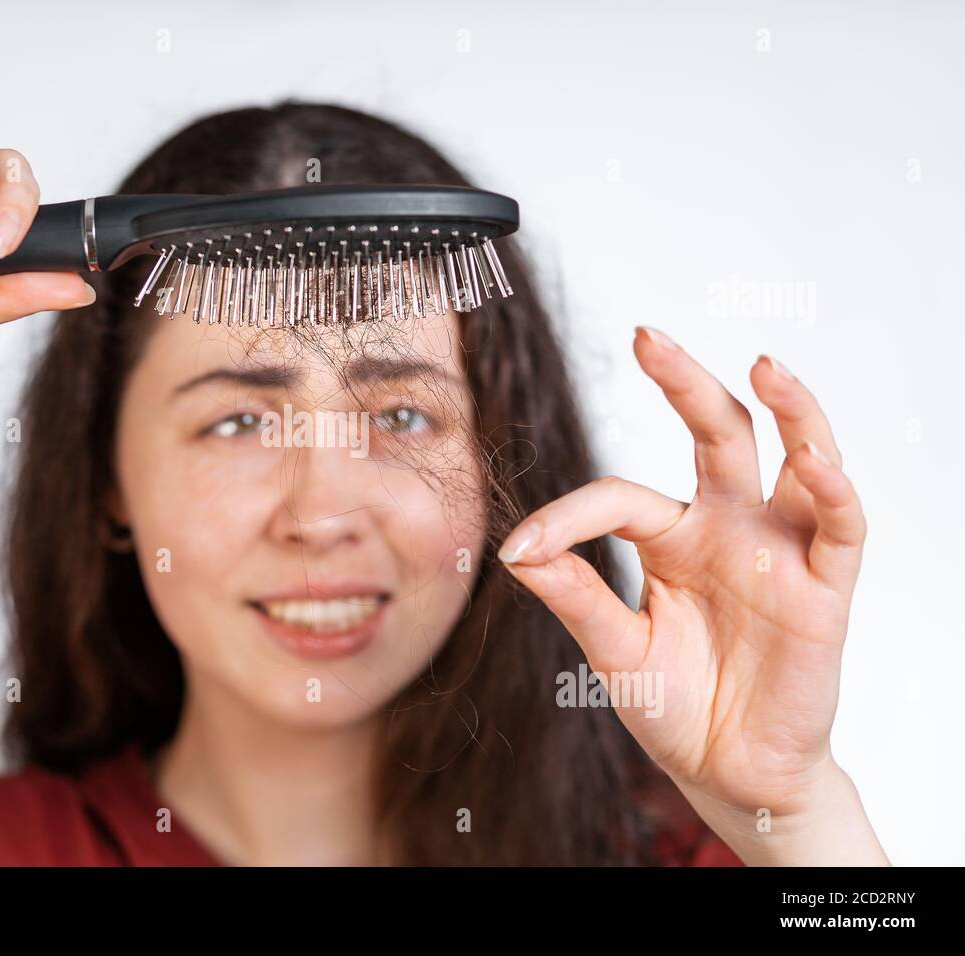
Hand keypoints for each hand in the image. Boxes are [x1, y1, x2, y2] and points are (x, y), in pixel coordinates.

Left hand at [499, 326, 885, 864]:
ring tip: (764, 366)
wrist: (729, 772)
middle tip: (646, 335)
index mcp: (671, 537)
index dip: (567, 517)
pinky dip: (832, 491)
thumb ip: (577, 598)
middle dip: (684, 380)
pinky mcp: (825, 586)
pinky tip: (814, 462)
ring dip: (790, 409)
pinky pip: (839, 526)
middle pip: (716, 432)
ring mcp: (778, 549)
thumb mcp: (616, 650)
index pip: (619, 497)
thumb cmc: (677, 705)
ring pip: (792, 457)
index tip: (519, 550)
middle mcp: (726, 526)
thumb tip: (515, 551)